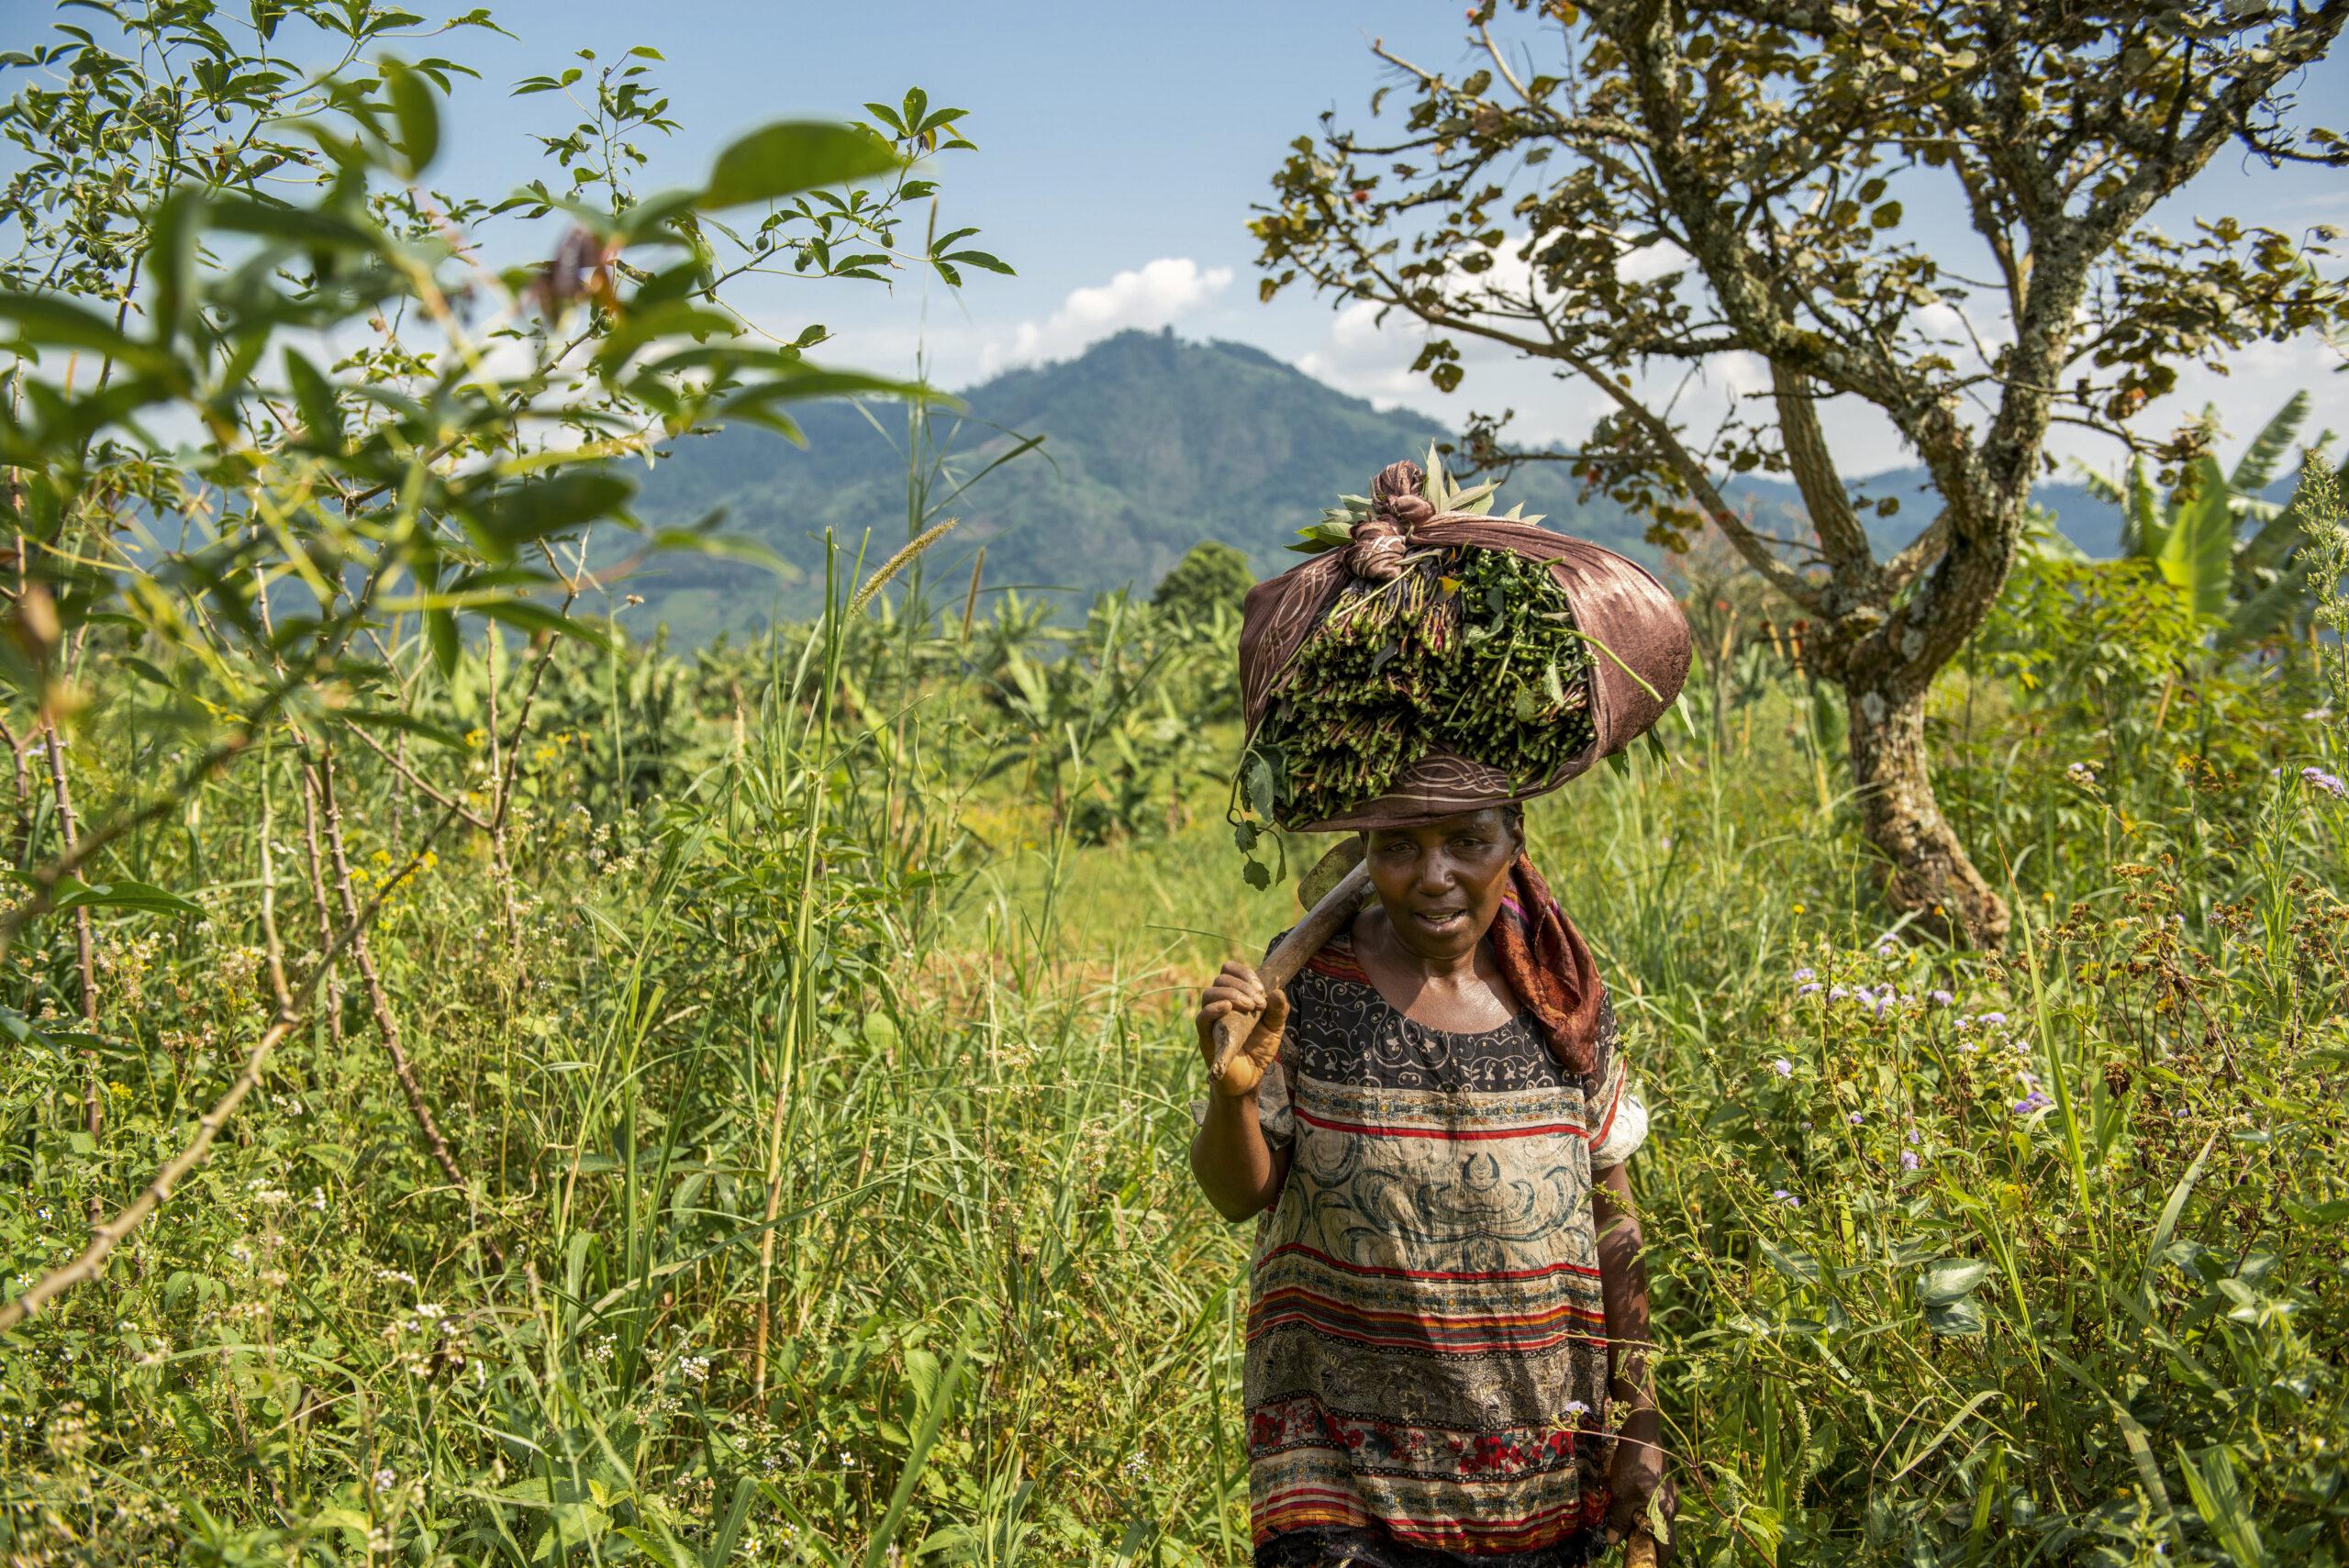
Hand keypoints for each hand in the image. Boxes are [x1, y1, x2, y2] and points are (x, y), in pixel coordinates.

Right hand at [1194, 960, 1287, 1098]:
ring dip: (1231, 994)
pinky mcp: (1206, 1037)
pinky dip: (1213, 1009)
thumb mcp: (1275, 1027)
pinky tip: (1227, 1008)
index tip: (1260, 986)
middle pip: (1220, 980)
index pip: (1229, 971)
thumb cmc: (1259, 1049)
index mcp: (1234, 997)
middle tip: (1259, 1002)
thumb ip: (1279, 1010)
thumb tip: (1277, 991)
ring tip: (1249, 1007)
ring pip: (1209, 994)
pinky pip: (1202, 1018)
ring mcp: (1211, 1020)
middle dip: (1242, 986)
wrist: (1250, 1078)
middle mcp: (1219, 1005)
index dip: (1243, 972)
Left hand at [1605, 1405, 1674, 1560]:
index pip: (1667, 1547)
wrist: (1642, 1432)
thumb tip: (1612, 1542)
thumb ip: (1619, 1520)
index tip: (1642, 1562)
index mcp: (1665, 1512)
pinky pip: (1654, 1505)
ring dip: (1641, 1523)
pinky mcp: (1663, 1484)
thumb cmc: (1633, 1464)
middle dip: (1644, 1540)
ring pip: (1656, 1518)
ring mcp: (1668, 1494)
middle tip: (1627, 1543)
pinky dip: (1642, 1509)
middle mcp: (1671, 1505)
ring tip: (1623, 1521)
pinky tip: (1627, 1501)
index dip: (1656, 1558)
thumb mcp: (1621, 1494)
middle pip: (1661, 1533)